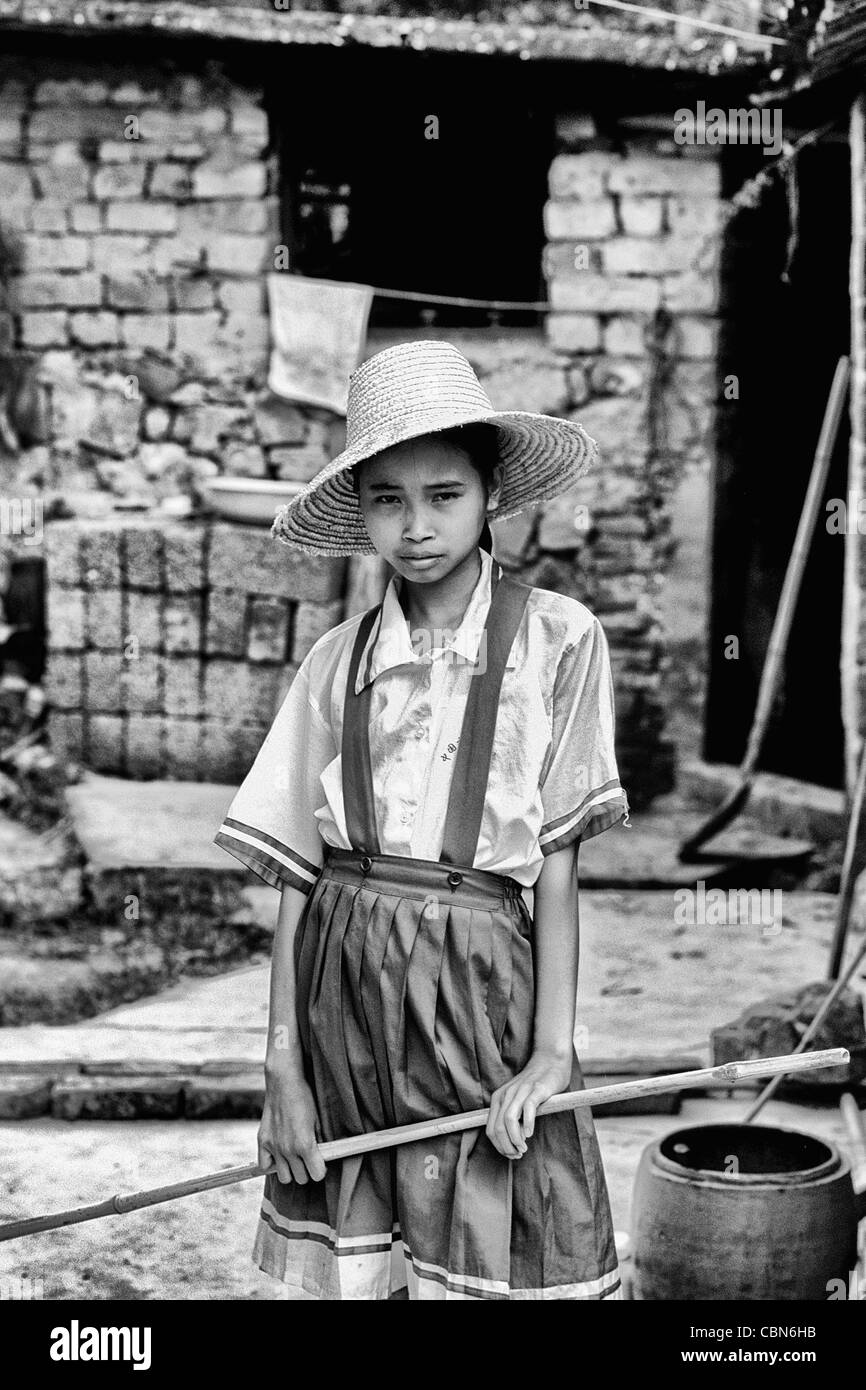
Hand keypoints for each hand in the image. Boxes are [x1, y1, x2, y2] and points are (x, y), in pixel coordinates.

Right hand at [258, 1068, 326, 1184]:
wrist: (284, 1082)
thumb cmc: (305, 1098)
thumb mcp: (318, 1120)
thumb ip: (319, 1142)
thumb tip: (322, 1157)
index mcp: (305, 1144)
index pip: (317, 1175)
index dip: (321, 1169)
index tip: (320, 1162)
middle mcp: (288, 1149)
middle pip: (301, 1179)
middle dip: (307, 1170)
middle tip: (308, 1157)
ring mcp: (274, 1147)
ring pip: (284, 1177)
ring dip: (291, 1170)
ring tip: (294, 1157)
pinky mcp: (262, 1141)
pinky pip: (265, 1166)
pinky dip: (272, 1164)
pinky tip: (278, 1154)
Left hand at [485, 1049, 572, 1158]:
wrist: (550, 1061)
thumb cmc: (534, 1085)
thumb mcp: (516, 1100)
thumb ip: (510, 1116)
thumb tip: (509, 1143)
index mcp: (498, 1099)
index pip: (491, 1129)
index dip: (499, 1146)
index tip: (510, 1154)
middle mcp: (506, 1095)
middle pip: (498, 1128)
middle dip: (506, 1146)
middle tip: (518, 1155)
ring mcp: (521, 1091)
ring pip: (509, 1120)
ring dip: (515, 1139)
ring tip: (523, 1148)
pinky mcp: (536, 1089)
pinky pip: (528, 1109)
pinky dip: (527, 1124)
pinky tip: (530, 1134)